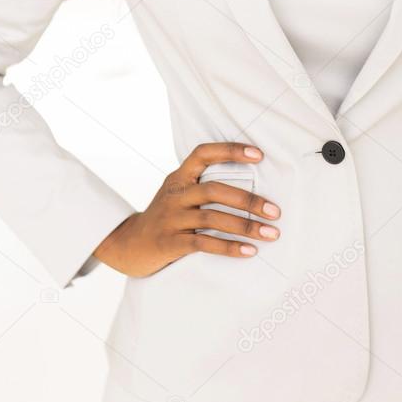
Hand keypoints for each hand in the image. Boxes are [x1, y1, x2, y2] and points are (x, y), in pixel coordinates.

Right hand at [92, 141, 280, 277]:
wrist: (127, 245)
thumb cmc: (164, 217)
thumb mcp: (177, 194)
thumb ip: (201, 186)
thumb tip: (247, 185)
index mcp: (179, 177)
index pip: (203, 153)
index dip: (230, 150)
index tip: (258, 154)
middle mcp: (175, 194)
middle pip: (214, 190)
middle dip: (248, 200)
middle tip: (275, 211)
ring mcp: (171, 219)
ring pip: (212, 218)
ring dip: (245, 226)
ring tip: (270, 233)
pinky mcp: (170, 243)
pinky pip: (203, 244)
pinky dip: (228, 247)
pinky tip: (249, 251)